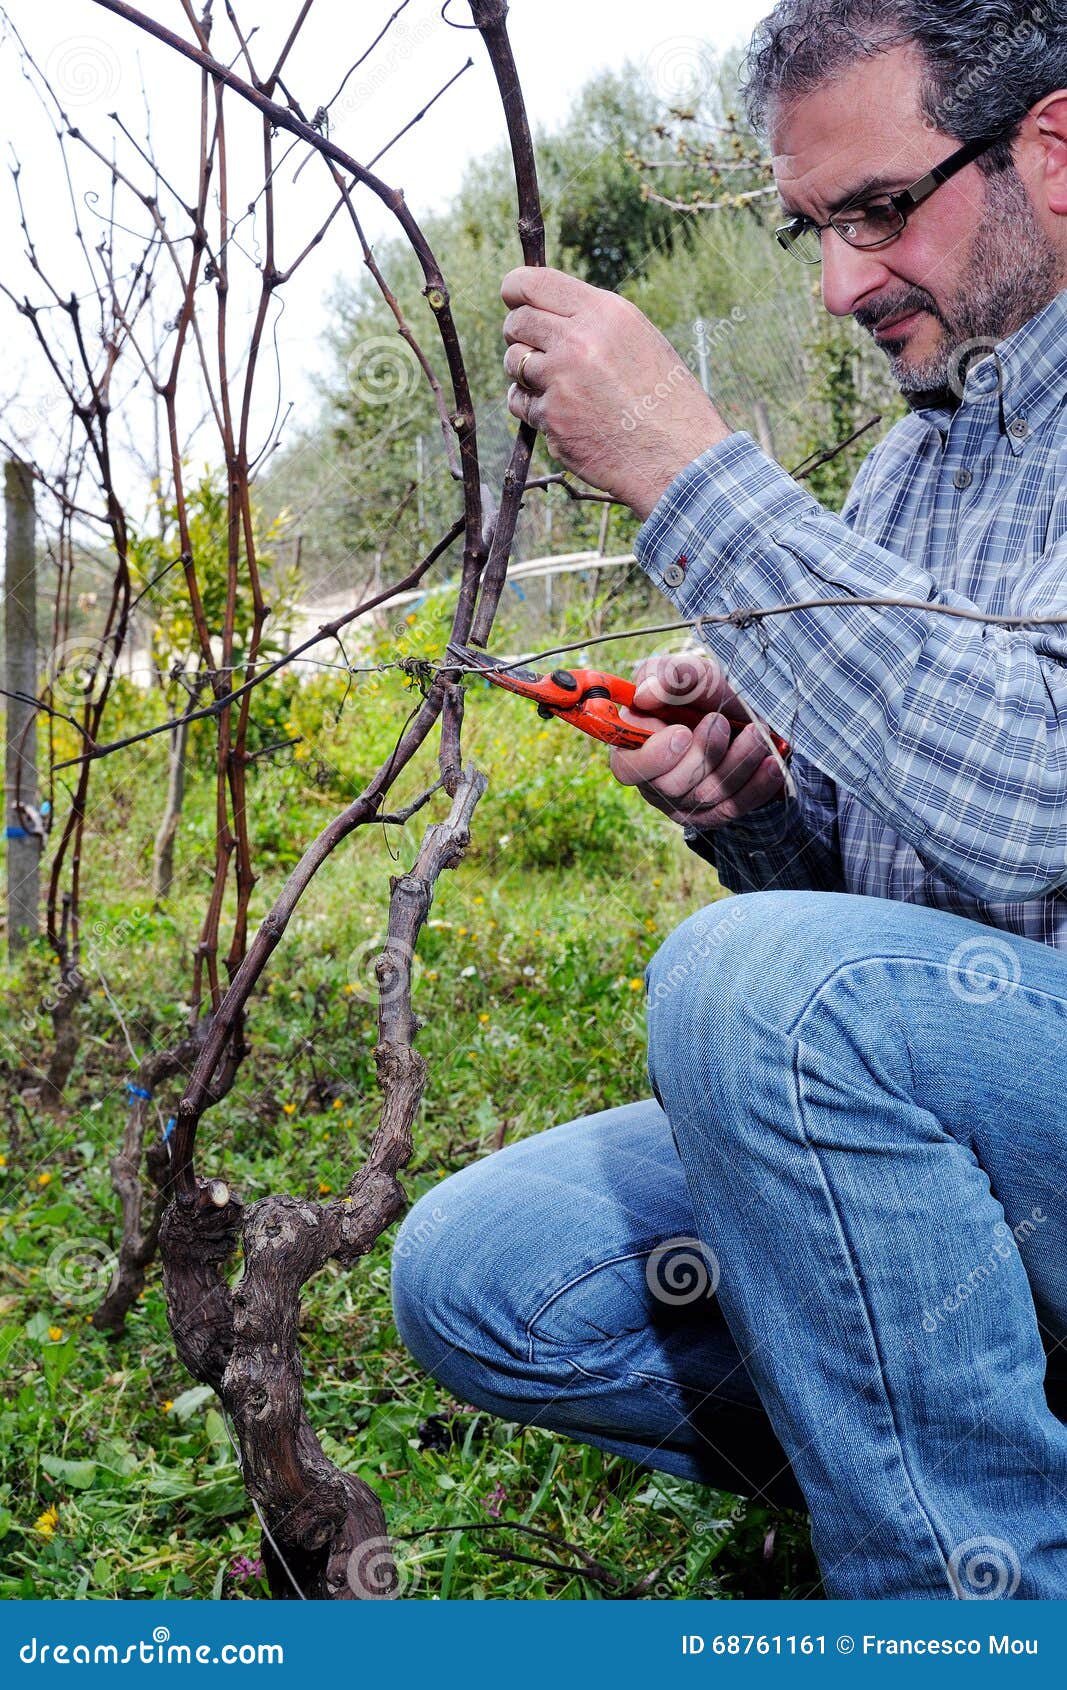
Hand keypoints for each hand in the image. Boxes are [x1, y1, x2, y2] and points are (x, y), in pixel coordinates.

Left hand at [501, 266, 730, 518]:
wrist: (679, 456)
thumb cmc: (665, 398)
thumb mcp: (638, 339)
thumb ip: (593, 322)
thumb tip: (546, 312)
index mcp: (603, 314)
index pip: (533, 284)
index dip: (514, 289)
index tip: (512, 298)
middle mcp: (577, 343)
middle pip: (516, 323)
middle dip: (518, 333)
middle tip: (533, 346)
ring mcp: (560, 383)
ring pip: (514, 363)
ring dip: (524, 372)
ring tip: (556, 383)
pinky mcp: (551, 420)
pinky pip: (520, 403)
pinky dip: (532, 407)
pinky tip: (561, 413)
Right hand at [608, 653, 785, 828]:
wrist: (742, 712)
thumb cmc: (705, 693)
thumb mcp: (690, 673)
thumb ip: (667, 675)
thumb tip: (646, 693)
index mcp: (635, 748)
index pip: (627, 768)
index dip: (653, 757)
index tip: (682, 733)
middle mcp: (655, 782)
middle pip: (671, 786)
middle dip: (703, 753)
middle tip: (720, 722)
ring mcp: (685, 803)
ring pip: (707, 796)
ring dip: (735, 762)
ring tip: (755, 732)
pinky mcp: (715, 813)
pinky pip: (735, 808)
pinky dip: (756, 786)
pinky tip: (770, 763)